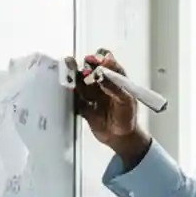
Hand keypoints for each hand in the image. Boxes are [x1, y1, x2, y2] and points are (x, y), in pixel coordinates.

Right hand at [69, 49, 150, 165]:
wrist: (120, 137)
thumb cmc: (127, 117)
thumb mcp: (126, 101)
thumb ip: (115, 87)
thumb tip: (102, 74)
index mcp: (115, 79)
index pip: (107, 62)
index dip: (100, 59)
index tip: (97, 62)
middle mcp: (102, 83)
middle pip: (90, 69)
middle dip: (85, 66)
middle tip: (84, 68)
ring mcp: (91, 93)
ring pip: (80, 81)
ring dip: (75, 77)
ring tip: (70, 74)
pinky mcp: (82, 104)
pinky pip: (74, 96)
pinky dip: (70, 92)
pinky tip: (68, 89)